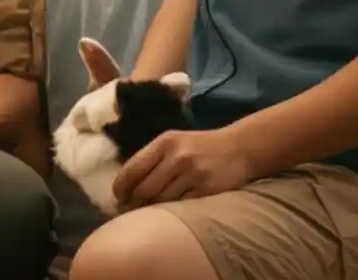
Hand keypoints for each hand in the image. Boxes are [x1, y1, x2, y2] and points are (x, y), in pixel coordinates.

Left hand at [113, 127, 257, 210]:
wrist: (240, 147)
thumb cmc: (199, 147)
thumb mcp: (172, 142)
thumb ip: (150, 158)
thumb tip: (124, 185)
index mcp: (163, 142)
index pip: (132, 169)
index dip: (120, 188)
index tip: (117, 198)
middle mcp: (177, 156)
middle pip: (144, 189)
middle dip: (134, 203)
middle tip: (130, 211)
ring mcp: (193, 173)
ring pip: (162, 201)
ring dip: (153, 210)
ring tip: (149, 214)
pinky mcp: (208, 189)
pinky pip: (182, 207)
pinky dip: (173, 213)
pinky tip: (171, 214)